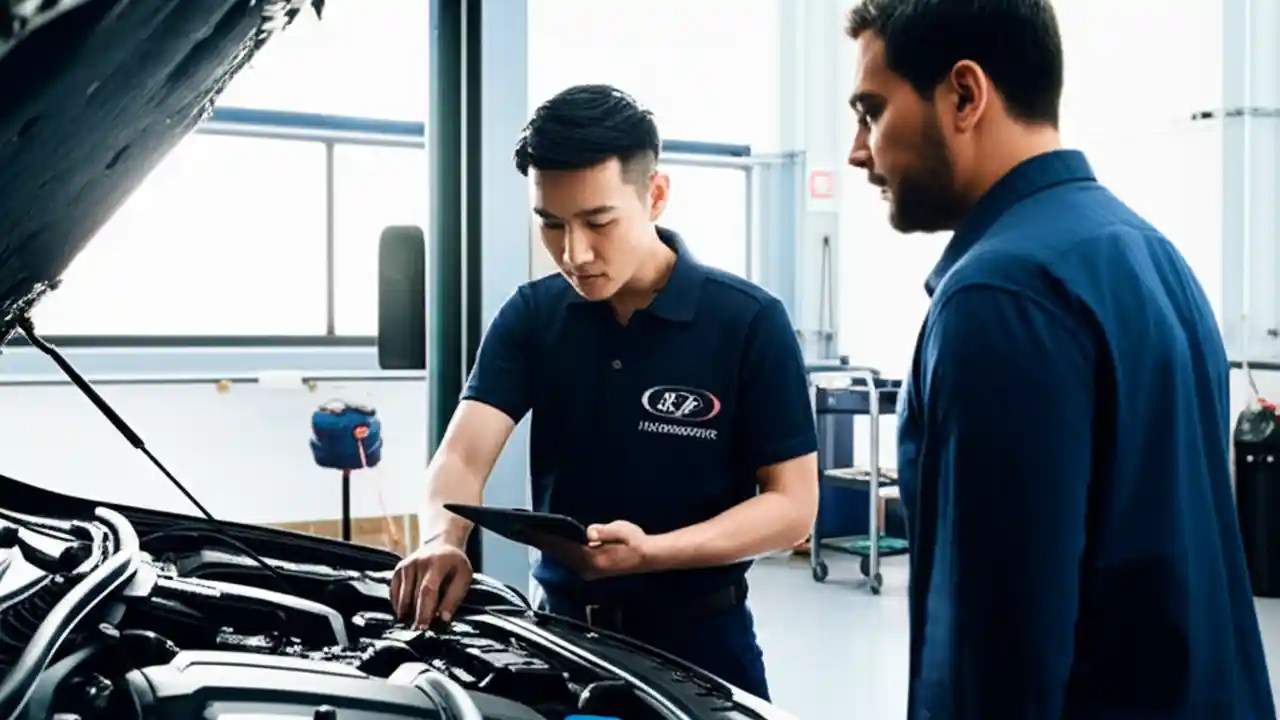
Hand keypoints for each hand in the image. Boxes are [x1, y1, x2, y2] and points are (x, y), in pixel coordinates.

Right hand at [389, 542, 471, 628]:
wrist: (441, 545)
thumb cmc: (455, 565)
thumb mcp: (463, 577)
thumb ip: (454, 597)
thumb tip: (443, 619)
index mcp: (436, 563)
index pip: (427, 590)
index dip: (424, 611)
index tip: (423, 629)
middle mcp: (417, 563)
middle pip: (413, 596)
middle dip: (416, 616)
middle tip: (419, 632)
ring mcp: (405, 566)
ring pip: (402, 597)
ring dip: (407, 613)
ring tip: (414, 623)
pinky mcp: (397, 570)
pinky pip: (394, 594)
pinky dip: (399, 605)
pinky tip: (407, 611)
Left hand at [526, 520, 655, 580]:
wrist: (647, 557)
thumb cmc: (636, 542)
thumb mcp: (623, 531)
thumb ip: (605, 531)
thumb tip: (589, 532)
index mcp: (592, 560)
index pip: (562, 547)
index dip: (545, 538)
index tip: (529, 531)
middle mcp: (586, 568)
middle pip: (558, 553)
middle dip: (540, 541)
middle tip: (521, 530)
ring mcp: (587, 570)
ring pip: (561, 557)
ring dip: (547, 546)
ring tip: (531, 534)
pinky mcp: (590, 568)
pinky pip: (567, 557)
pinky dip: (557, 548)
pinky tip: (550, 541)